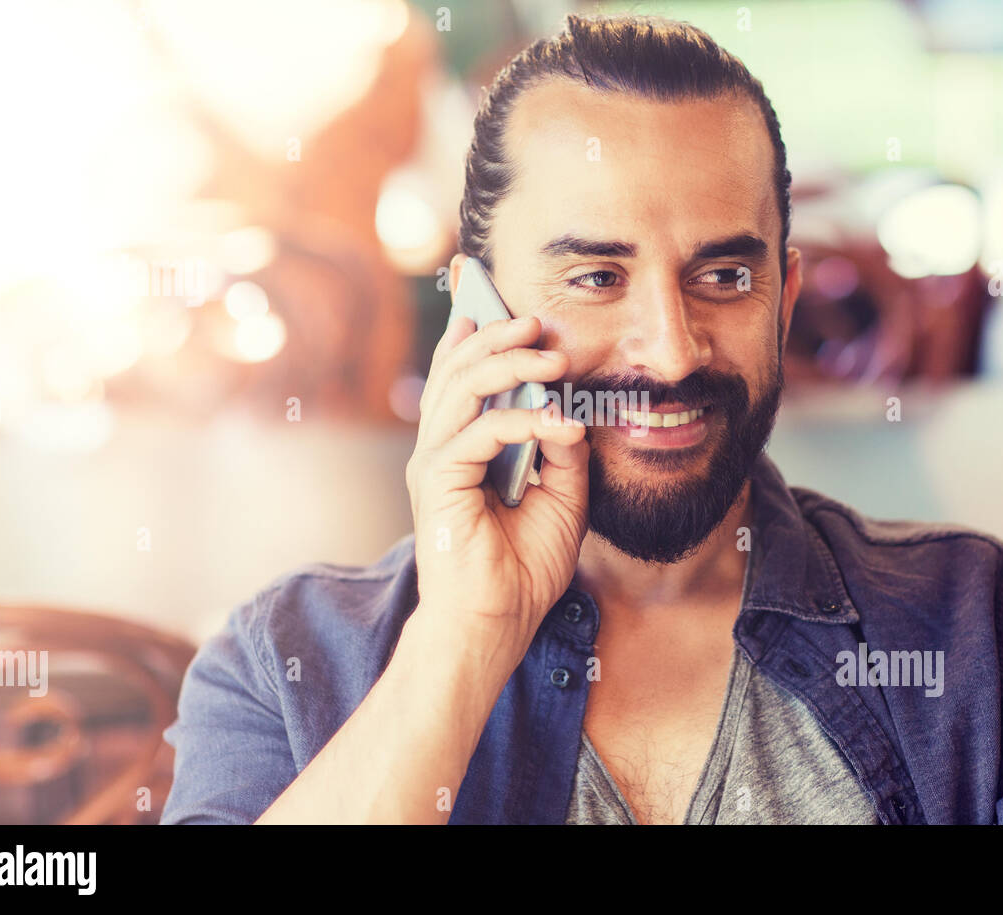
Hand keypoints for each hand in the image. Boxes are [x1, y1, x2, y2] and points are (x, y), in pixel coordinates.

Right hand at [405, 314, 588, 664]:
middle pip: (458, 370)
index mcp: (462, 445)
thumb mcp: (562, 497)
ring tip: (549, 357)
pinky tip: (555, 422)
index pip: (460, 375)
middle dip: (496, 338)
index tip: (495, 299)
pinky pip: (478, 434)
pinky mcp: (437, 484)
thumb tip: (568, 409)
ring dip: (507, 365)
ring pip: (461, 389)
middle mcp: (441, 447)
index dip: (473, 334)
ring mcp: (434, 463)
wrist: (496, 622)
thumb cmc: (522, 566)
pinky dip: (520, 421)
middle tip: (536, 322)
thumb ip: (562, 450)